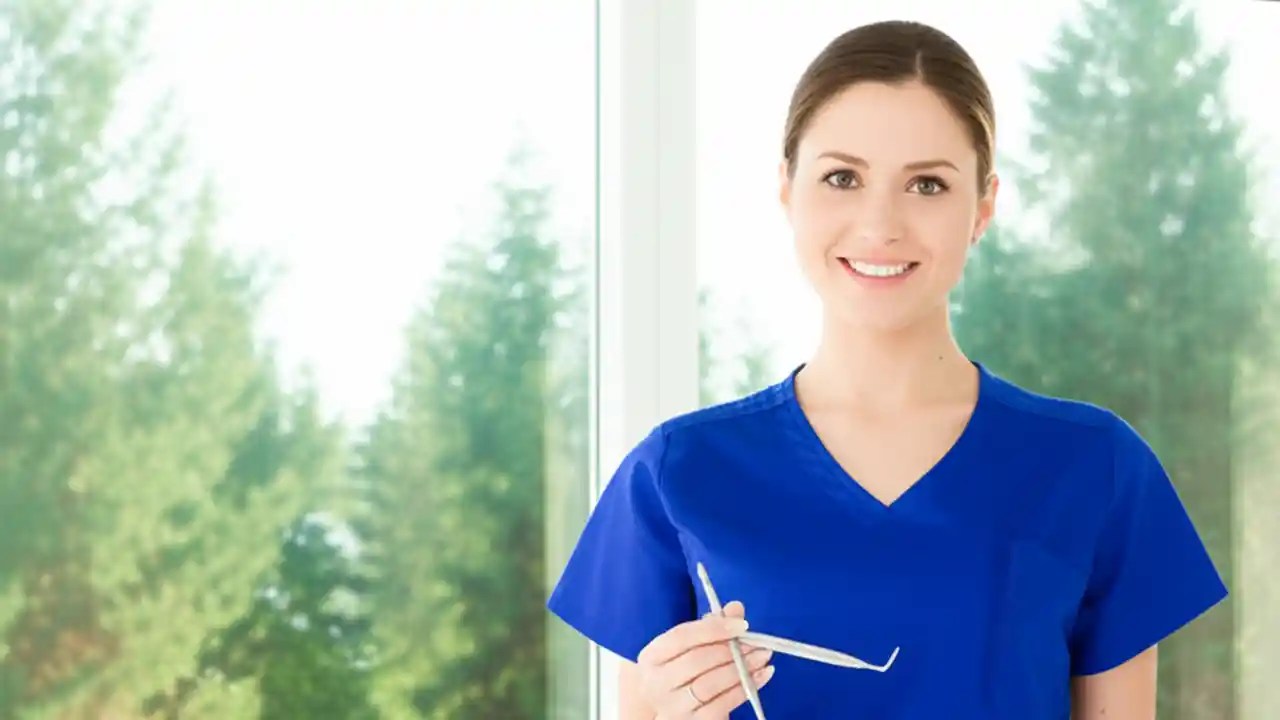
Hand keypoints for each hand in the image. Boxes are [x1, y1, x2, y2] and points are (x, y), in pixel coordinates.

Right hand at [636, 600, 775, 718]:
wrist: (675, 712)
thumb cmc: (682, 675)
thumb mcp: (689, 649)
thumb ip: (710, 627)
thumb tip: (736, 609)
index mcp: (652, 657)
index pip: (681, 636)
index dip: (713, 628)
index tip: (741, 625)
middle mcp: (656, 683)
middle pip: (696, 660)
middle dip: (731, 649)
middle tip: (757, 643)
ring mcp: (672, 707)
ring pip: (710, 684)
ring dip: (741, 668)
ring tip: (762, 657)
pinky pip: (722, 705)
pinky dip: (745, 688)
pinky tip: (762, 675)